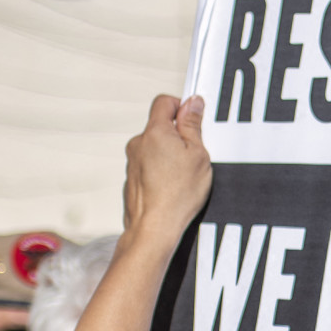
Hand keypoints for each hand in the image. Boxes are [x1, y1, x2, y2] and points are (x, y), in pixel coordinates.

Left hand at [123, 95, 210, 247]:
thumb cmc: (177, 196)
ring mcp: (132, 162)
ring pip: (154, 147)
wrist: (154, 228)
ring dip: (169, 155)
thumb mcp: (198, 155)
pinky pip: (149, 165)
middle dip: (178, 136)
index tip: (193, 119)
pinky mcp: (132, 178)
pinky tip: (173, 186)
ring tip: (184, 174)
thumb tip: (193, 104)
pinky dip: (160, 171)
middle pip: (160, 126)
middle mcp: (138, 143)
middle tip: (194, 153)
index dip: (181, 106)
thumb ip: (193, 125)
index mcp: (154, 132)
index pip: (164, 102)